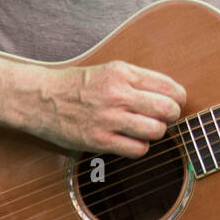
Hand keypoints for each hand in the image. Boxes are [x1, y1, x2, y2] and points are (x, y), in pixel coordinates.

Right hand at [26, 60, 186, 158]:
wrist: (40, 98)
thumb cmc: (76, 84)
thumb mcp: (108, 70)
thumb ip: (136, 79)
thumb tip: (170, 94)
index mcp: (122, 72)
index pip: (168, 86)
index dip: (178, 98)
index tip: (175, 102)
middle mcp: (117, 93)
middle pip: (167, 109)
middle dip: (172, 115)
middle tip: (165, 117)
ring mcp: (108, 118)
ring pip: (155, 131)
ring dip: (156, 132)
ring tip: (146, 129)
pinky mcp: (99, 140)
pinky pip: (137, 149)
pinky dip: (140, 148)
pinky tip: (131, 141)